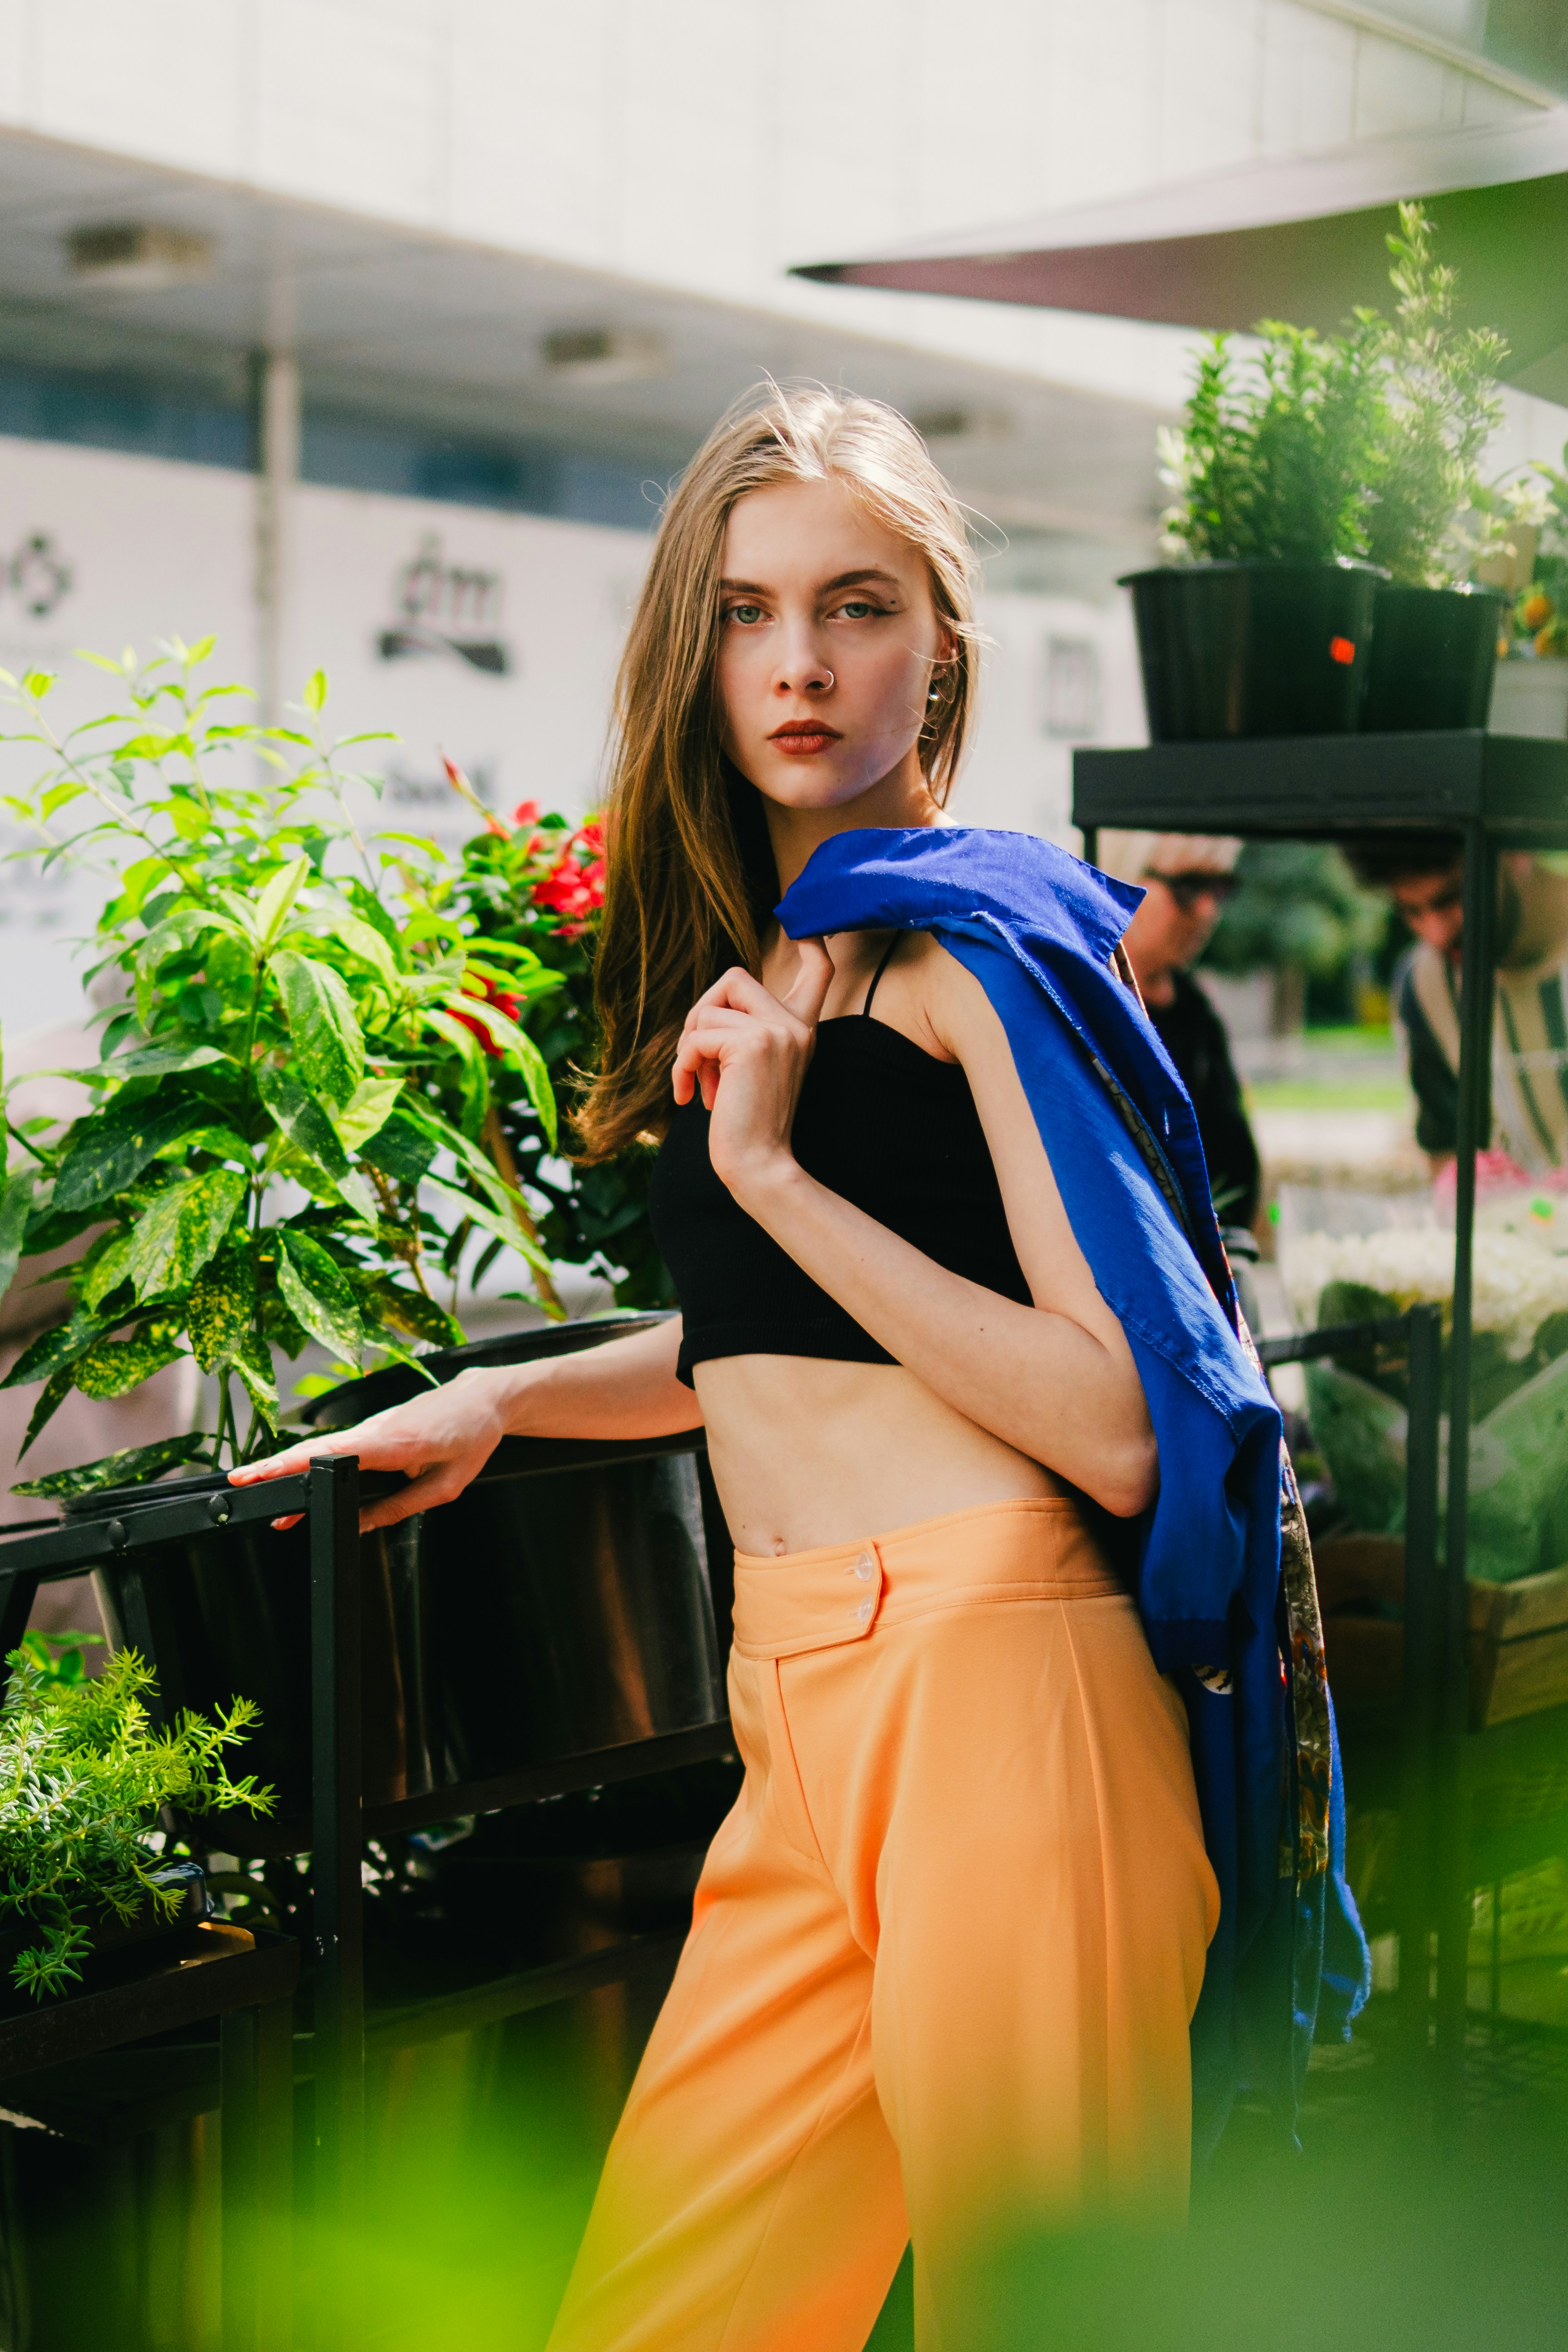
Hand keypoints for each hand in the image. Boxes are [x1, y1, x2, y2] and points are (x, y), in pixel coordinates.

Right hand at [228, 1366, 509, 1532]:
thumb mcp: (446, 1486)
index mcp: (396, 1441)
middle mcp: (377, 1428)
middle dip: (276, 1466)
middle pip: (317, 1449)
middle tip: (241, 1484)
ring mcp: (372, 1425)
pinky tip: (294, 1480)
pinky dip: (310, 1460)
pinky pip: (337, 1446)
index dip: (297, 1464)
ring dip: (289, 1465)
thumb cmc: (470, 1438)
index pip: (335, 1454)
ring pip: (323, 1447)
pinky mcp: (373, 1428)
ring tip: (260, 1493)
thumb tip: (358, 1525)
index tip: (265, 1474)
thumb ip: (400, 1507)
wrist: (483, 1398)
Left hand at [671, 939, 833, 1196]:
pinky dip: (682, 1066)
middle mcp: (796, 1024)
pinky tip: (689, 1096)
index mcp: (802, 1029)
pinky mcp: (754, 1043)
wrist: (759, 1165)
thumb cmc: (748, 1126)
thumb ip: (745, 1036)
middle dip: (702, 1010)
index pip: (818, 971)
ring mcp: (778, 1030)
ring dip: (689, 1049)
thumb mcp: (750, 1071)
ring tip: (699, 1085)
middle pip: (735, 976)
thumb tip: (707, 1012)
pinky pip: (697, 1036)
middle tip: (696, 1055)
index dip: (811, 944)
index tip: (803, 928)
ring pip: (708, 1010)